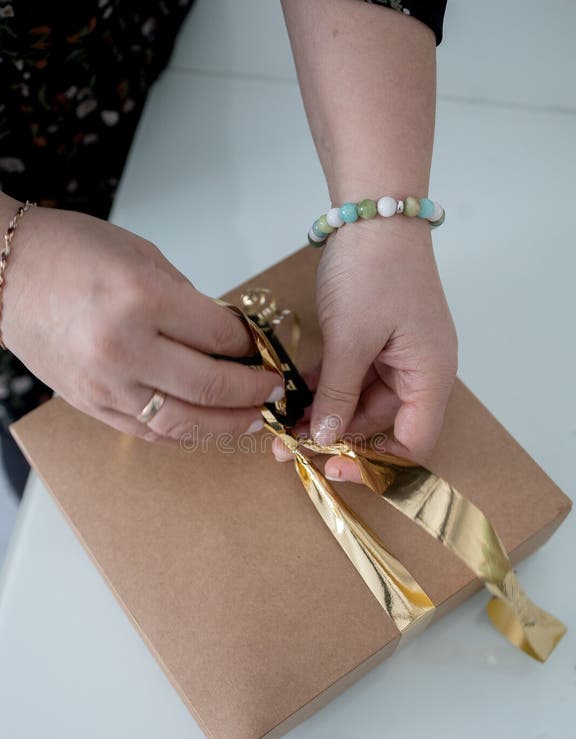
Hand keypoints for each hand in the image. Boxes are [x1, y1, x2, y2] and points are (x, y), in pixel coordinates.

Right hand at [1, 199, 282, 441]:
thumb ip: (189, 301)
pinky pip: (149, 431)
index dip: (250, 346)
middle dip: (252, 392)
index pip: (219, 337)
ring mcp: (105, 384)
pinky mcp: (90, 404)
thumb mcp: (142, 257)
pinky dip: (185, 433)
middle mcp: (125, 348)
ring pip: (183, 422)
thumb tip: (227, 337)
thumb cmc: (69, 252)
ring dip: (227, 424)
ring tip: (253, 419)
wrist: (2, 272)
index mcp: (141, 299)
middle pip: (209, 386)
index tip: (263, 349)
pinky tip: (208, 427)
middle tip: (274, 390)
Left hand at [272, 217, 457, 480]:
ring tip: (280, 428)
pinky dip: (324, 389)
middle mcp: (419, 373)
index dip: (375, 465)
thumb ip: (338, 395)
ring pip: (359, 404)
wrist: (372, 211)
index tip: (331, 468)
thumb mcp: (352, 339)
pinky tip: (291, 399)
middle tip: (287, 448)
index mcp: (430, 377)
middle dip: (335, 439)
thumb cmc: (373, 272)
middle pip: (380, 426)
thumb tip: (323, 439)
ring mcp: (396, 357)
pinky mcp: (374, 342)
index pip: (414, 444)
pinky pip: (350, 379)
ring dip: (323, 416)